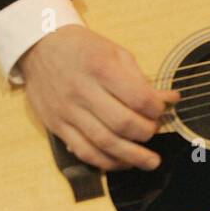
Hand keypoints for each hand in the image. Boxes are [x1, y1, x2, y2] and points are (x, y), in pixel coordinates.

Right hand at [17, 24, 179, 170]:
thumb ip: (141, 79)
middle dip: (146, 132)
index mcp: (101, 68)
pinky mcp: (57, 126)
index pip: (137, 97)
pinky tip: (122, 162)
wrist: (39, 48)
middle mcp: (82, 92)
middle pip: (122, 123)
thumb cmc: (83, 48)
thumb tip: (170, 99)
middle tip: (155, 130)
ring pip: (103, 143)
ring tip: (150, 161)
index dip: (156, 109)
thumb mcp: (115, 53)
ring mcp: (67, 112)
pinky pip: (83, 151)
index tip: (162, 109)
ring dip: (131, 156)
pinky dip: (105, 162)